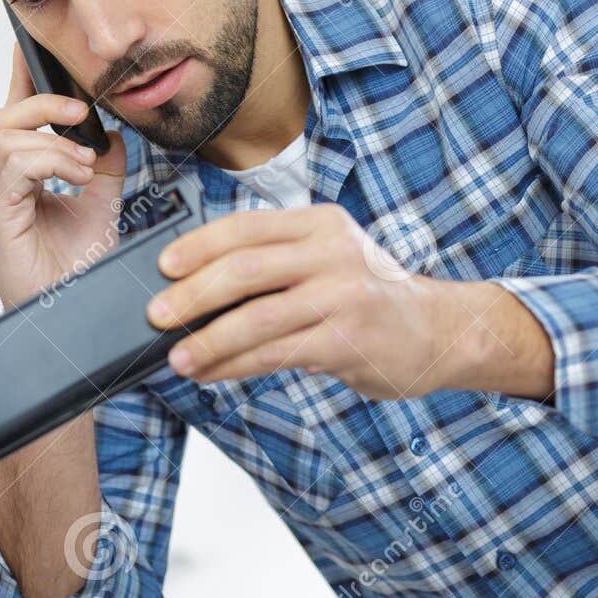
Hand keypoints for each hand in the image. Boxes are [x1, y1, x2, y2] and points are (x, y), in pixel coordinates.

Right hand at [0, 42, 125, 308]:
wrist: (73, 308)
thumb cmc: (76, 270)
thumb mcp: (102, 204)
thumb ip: (104, 167)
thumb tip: (112, 133)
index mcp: (20, 178)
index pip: (17, 116)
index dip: (24, 78)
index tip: (33, 47)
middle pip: (5, 116)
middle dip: (45, 102)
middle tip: (82, 113)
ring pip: (6, 136)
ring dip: (55, 142)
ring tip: (85, 166)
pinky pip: (13, 165)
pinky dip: (51, 161)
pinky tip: (76, 178)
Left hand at [145, 202, 444, 398]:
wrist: (441, 331)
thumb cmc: (372, 298)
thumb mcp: (330, 260)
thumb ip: (277, 265)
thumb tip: (197, 290)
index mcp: (321, 224)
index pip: (246, 227)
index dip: (198, 246)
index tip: (163, 267)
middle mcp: (332, 253)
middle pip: (245, 269)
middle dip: (192, 294)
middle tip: (156, 315)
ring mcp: (342, 296)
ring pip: (257, 317)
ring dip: (209, 340)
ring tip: (177, 357)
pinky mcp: (346, 340)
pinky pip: (276, 354)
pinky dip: (235, 366)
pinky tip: (212, 373)